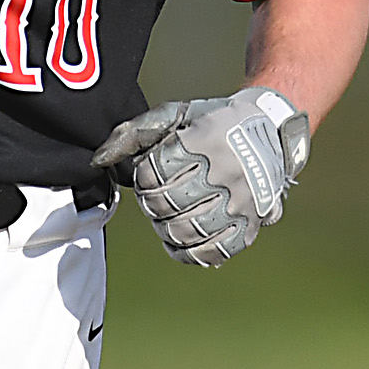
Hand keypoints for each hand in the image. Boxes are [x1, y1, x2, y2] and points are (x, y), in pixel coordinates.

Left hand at [91, 86, 309, 266]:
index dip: (143, 177)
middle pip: (168, 203)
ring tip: (164, 216)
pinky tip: (178, 242)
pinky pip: (215, 252)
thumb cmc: (211, 123)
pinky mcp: (250, 225)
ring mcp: (241, 202)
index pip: (154, 173)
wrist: (269, 132)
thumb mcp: (175, 115)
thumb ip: (134, 133)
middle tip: (154, 195)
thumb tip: (98, 159)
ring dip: (165, 228)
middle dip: (151, 202)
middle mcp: (226, 173)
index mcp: (204, 141)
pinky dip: (189, 253)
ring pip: (188, 230)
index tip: (148, 172)